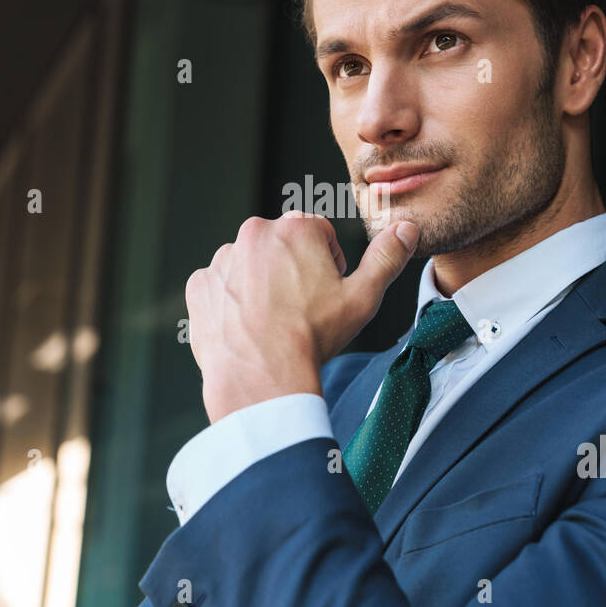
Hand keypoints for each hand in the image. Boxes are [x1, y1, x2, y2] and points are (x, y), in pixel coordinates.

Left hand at [186, 211, 418, 423]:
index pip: (318, 234)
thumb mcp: (363, 298)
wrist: (262, 378)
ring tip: (272, 320)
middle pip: (281, 245)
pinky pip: (219, 285)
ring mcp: (222, 259)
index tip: (325, 292)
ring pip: (249, 264)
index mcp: (296, 228)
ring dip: (260, 283)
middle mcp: (254, 233)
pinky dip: (231, 301)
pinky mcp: (199, 285)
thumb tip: (406, 230)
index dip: (328, 264)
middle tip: (301, 309)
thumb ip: (387, 258)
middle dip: (292, 269)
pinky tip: (246, 325)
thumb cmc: (313, 338)